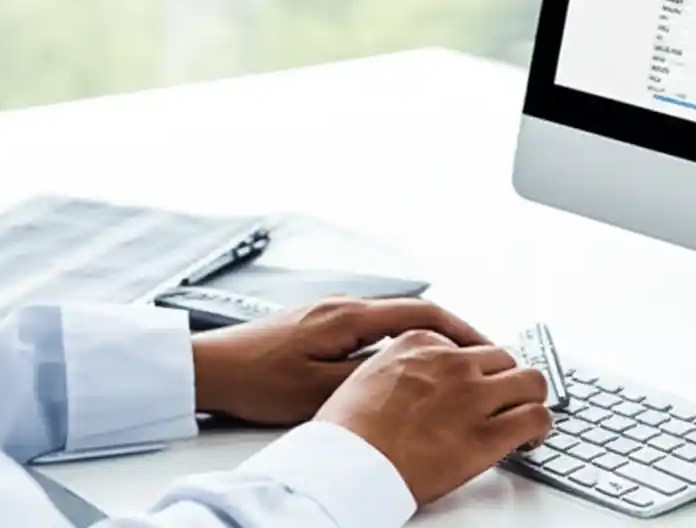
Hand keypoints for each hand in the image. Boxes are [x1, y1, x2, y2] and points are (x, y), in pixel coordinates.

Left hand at [191, 297, 487, 425]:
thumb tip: (413, 373)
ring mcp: (330, 311)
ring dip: (423, 337)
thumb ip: (372, 378)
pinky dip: (397, 341)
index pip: (424, 312)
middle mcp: (343, 305)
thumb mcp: (320, 390)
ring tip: (445, 364)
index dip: (462, 330)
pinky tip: (398, 364)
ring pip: (393, 319)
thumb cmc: (255, 379)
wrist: (209, 368)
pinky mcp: (317, 322)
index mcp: (350, 316)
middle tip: (477, 357)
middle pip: (413, 311)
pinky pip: (371, 326)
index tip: (486, 348)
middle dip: (450, 333)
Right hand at [316, 329, 552, 504]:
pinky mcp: (485, 436)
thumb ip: (402, 368)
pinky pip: (535, 418)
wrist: (340, 465)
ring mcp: (472, 397)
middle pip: (504, 358)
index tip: (476, 384)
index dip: (477, 370)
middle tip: (502, 402)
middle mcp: (451, 363)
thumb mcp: (367, 376)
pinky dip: (539, 428)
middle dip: (505, 381)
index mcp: (421, 344)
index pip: (469, 345)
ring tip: (522, 418)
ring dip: (529, 399)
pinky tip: (529, 441)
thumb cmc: (345, 431)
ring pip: (531, 381)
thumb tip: (417, 381)